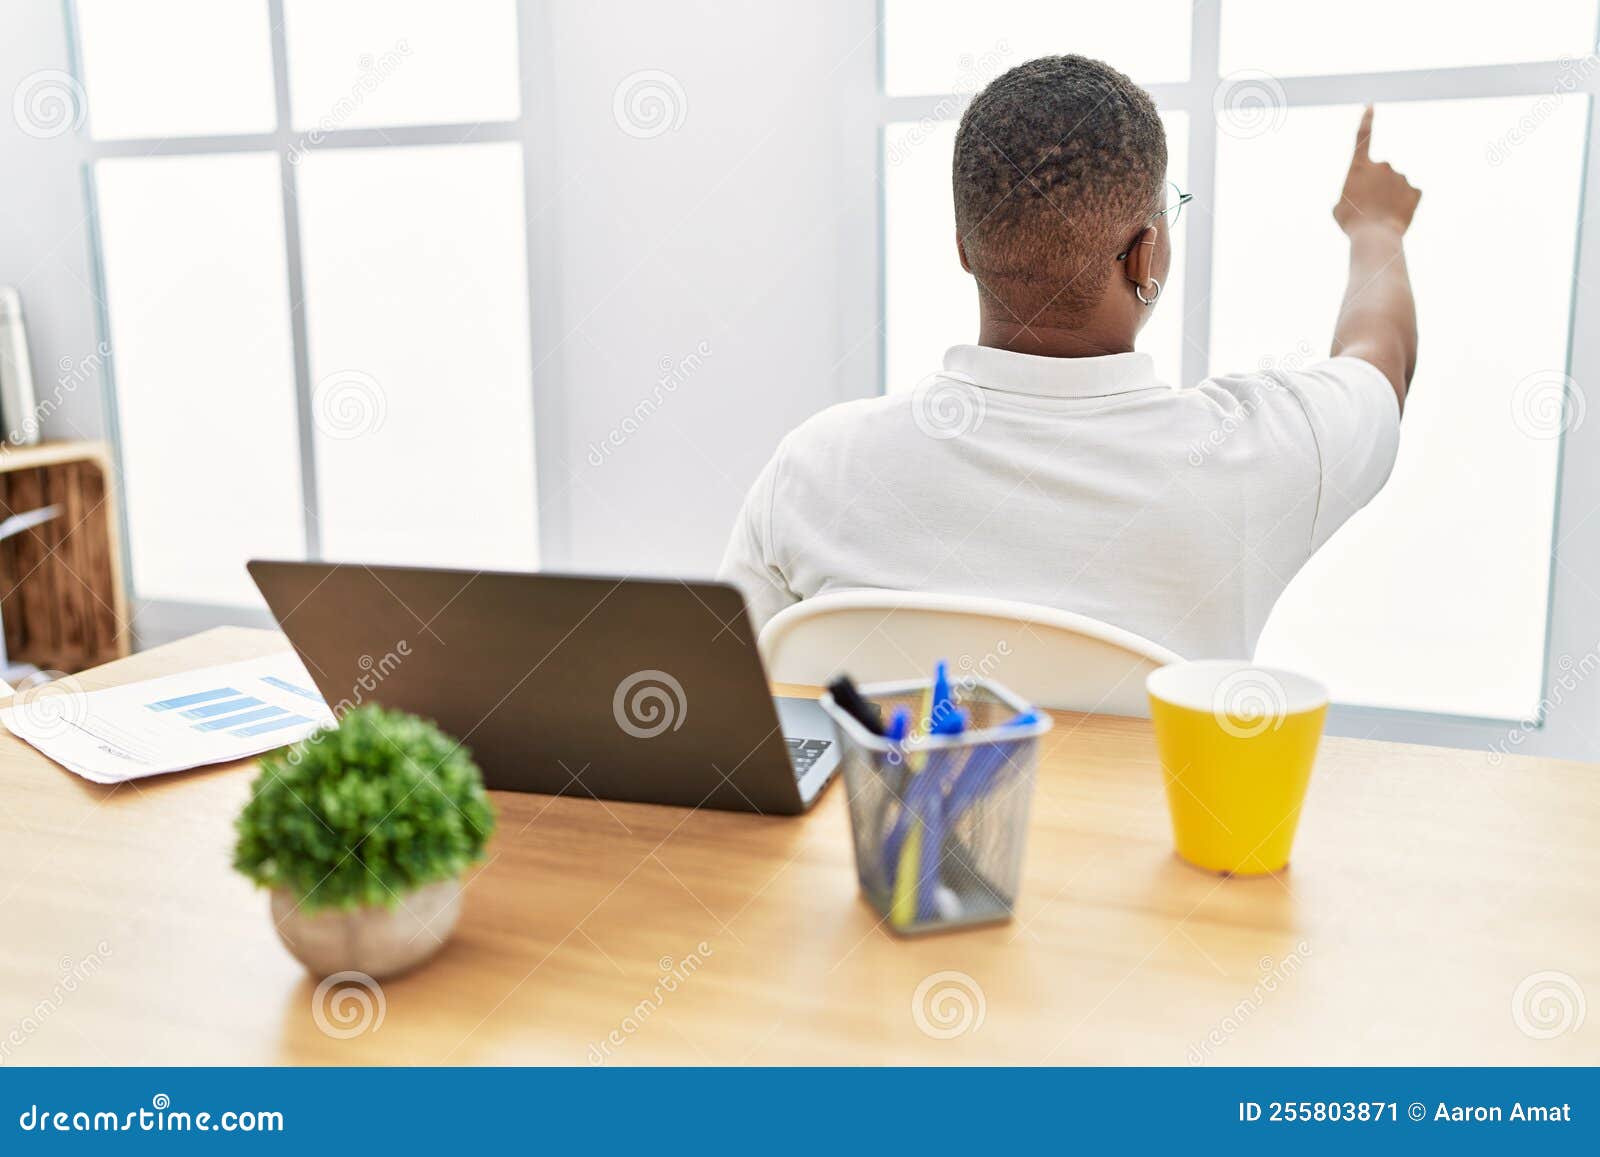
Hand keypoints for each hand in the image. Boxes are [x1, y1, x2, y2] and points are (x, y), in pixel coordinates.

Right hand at [1332, 106, 1420, 236]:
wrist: (1375, 236)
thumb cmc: (1352, 223)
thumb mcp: (1339, 208)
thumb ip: (1350, 194)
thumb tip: (1360, 194)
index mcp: (1359, 167)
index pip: (1362, 137)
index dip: (1366, 121)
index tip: (1371, 106)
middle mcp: (1382, 166)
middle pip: (1380, 172)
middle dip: (1376, 187)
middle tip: (1369, 208)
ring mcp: (1401, 177)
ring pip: (1395, 185)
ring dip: (1390, 197)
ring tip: (1382, 216)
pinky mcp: (1415, 190)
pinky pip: (1409, 195)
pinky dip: (1403, 205)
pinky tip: (1396, 216)